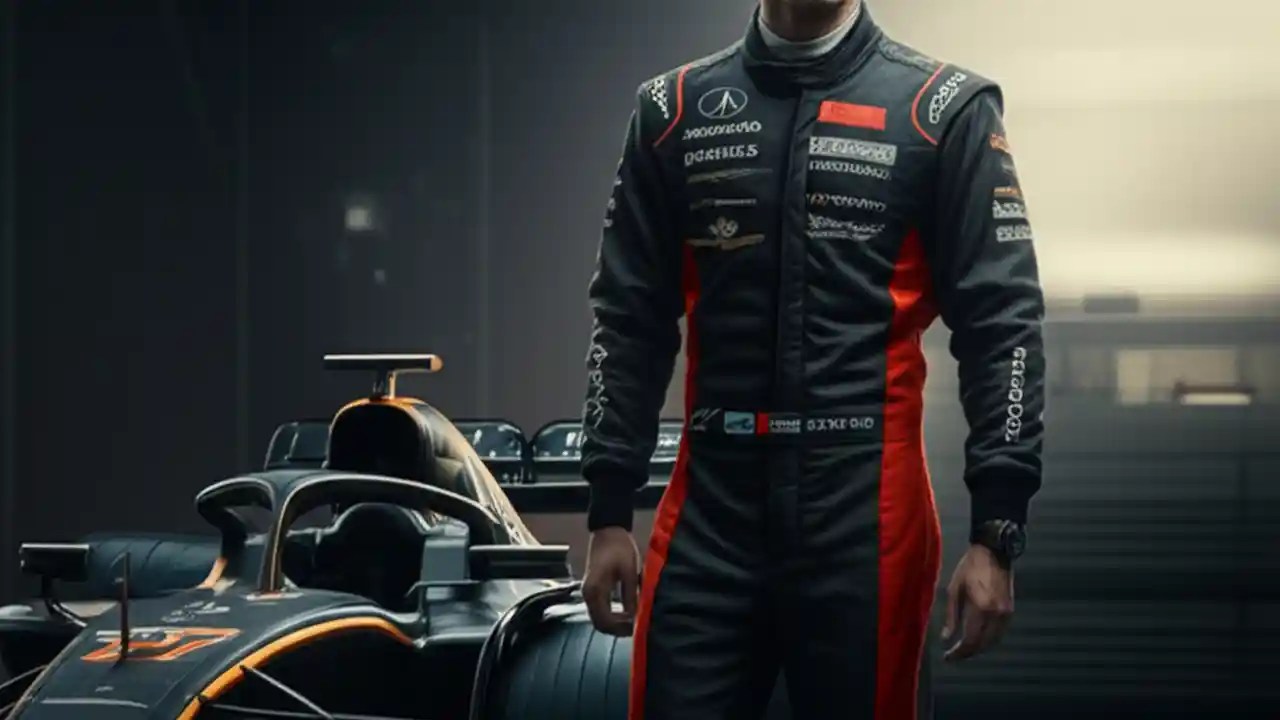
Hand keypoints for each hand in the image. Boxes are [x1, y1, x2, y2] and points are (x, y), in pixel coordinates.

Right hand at [582, 526, 639, 636]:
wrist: (608, 530)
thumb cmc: (619, 547)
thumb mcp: (629, 572)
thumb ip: (631, 596)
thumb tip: (637, 617)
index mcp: (595, 590)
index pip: (605, 621)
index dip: (622, 629)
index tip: (638, 627)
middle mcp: (588, 594)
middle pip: (600, 624)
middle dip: (619, 630)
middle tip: (638, 628)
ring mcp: (589, 592)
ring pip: (600, 619)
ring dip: (616, 624)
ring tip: (635, 622)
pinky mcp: (593, 589)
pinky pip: (601, 610)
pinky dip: (613, 616)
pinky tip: (628, 614)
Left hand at [942, 544, 1013, 661]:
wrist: (994, 552)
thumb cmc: (969, 568)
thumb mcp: (954, 590)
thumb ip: (951, 617)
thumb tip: (946, 639)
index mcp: (981, 609)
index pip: (971, 641)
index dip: (959, 653)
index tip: (947, 657)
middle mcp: (996, 615)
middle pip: (983, 645)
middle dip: (968, 653)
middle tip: (953, 655)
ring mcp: (1006, 614)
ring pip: (993, 642)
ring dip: (978, 648)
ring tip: (963, 649)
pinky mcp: (1010, 611)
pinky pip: (999, 634)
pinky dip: (988, 640)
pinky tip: (977, 638)